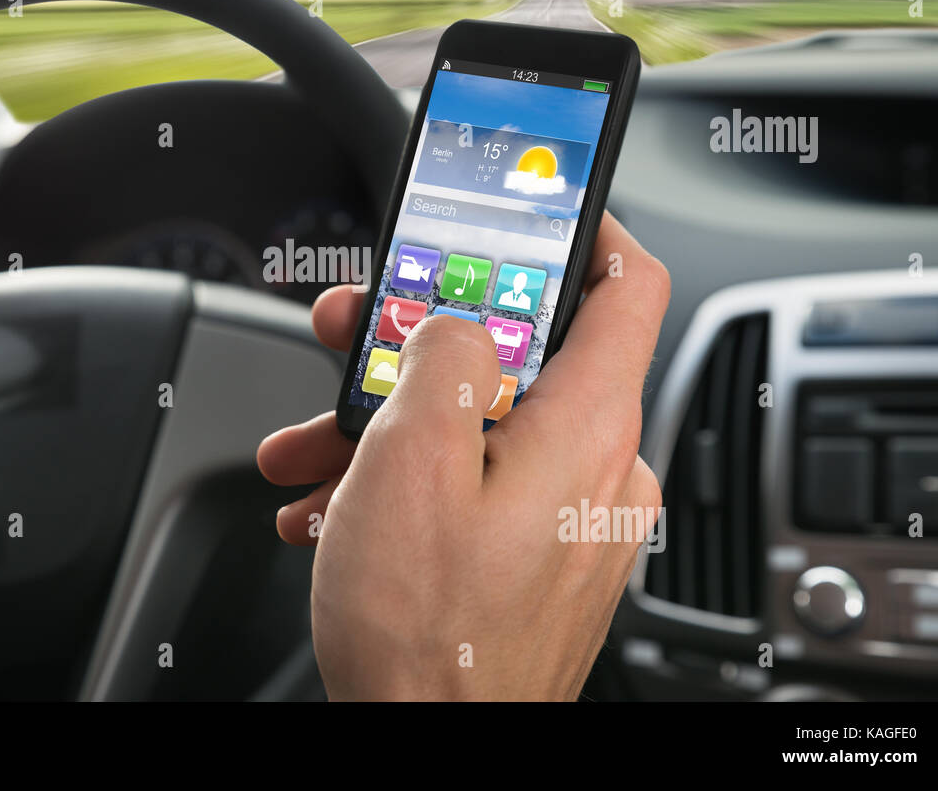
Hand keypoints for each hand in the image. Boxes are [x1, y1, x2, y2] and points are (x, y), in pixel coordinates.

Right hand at [257, 212, 668, 700]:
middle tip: (350, 341)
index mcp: (585, 426)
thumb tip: (456, 316)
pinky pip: (483, 487)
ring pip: (486, 424)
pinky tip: (341, 507)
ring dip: (392, 423)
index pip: (625, 284)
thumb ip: (441, 355)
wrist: (434, 752)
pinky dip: (414, 481)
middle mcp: (598, 469)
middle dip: (419, 343)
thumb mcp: (411, 460)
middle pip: (521, 355)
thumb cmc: (429, 632)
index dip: (585, 225)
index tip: (540, 202)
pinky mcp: (545, 559)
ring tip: (311, 452)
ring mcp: (574, 519)